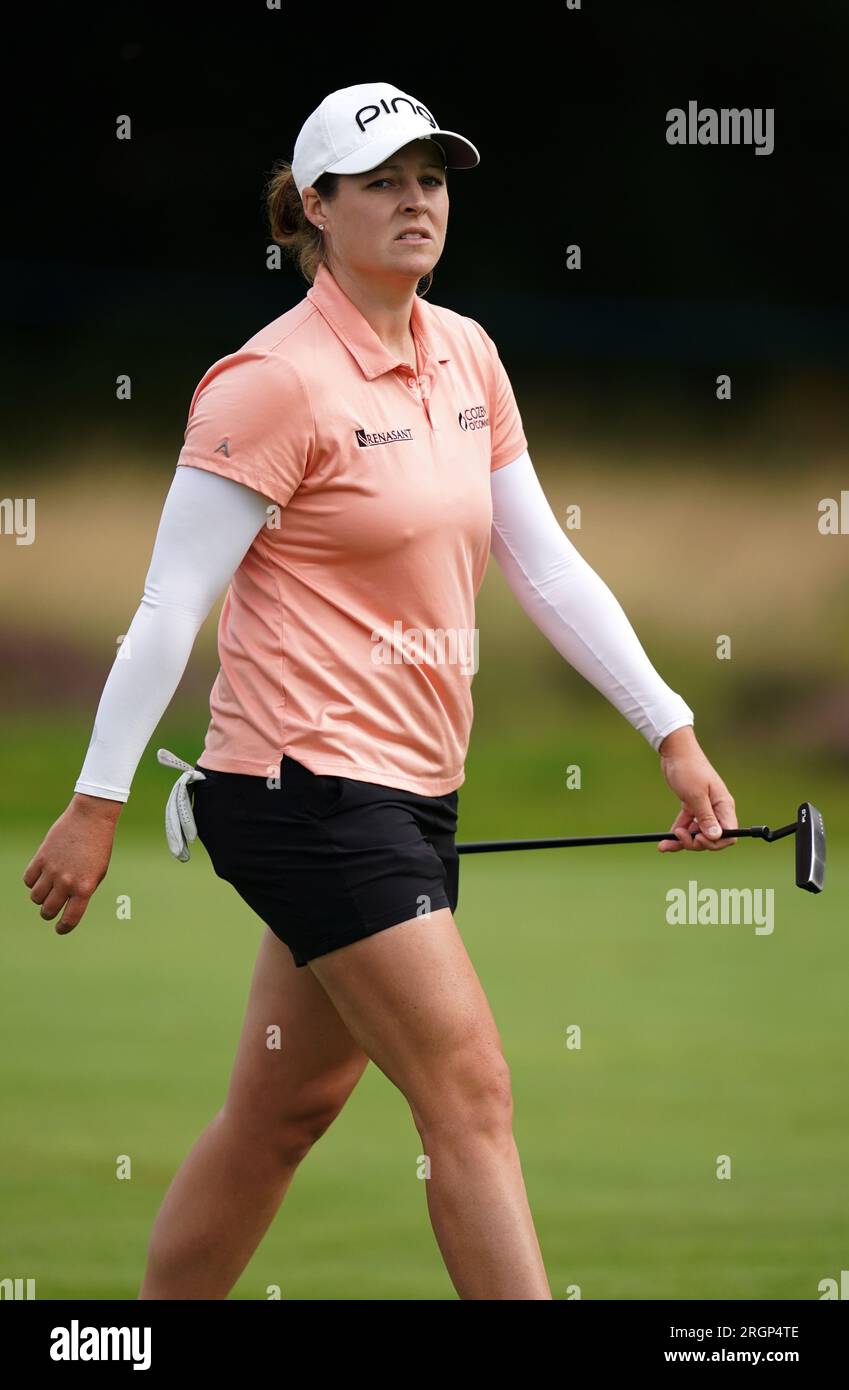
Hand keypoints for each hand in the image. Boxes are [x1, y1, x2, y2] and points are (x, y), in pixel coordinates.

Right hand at [22, 795, 121, 932]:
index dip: (63, 927)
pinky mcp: (41, 858)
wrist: (91, 818)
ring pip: (35, 897)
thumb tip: (66, 906)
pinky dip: (32, 881)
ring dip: (40, 898)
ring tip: (47, 890)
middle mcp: (67, 882)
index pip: (70, 918)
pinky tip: (40, 876)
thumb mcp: (98, 873)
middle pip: (48, 910)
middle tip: (51, 909)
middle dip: (49, 913)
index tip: (60, 928)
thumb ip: (82, 891)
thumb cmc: (98, 847)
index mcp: (85, 888)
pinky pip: (28, 880)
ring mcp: (52, 870)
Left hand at [657, 726, 737, 852]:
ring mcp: (704, 808)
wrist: (675, 751)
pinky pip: (687, 826)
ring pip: (697, 833)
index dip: (715, 842)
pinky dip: (677, 833)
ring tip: (664, 844)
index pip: (729, 834)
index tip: (698, 838)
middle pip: (711, 837)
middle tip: (679, 835)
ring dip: (683, 841)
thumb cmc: (688, 768)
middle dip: (696, 842)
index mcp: (724, 806)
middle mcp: (716, 809)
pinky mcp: (691, 806)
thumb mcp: (696, 795)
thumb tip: (716, 837)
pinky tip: (664, 843)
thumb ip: (705, 817)